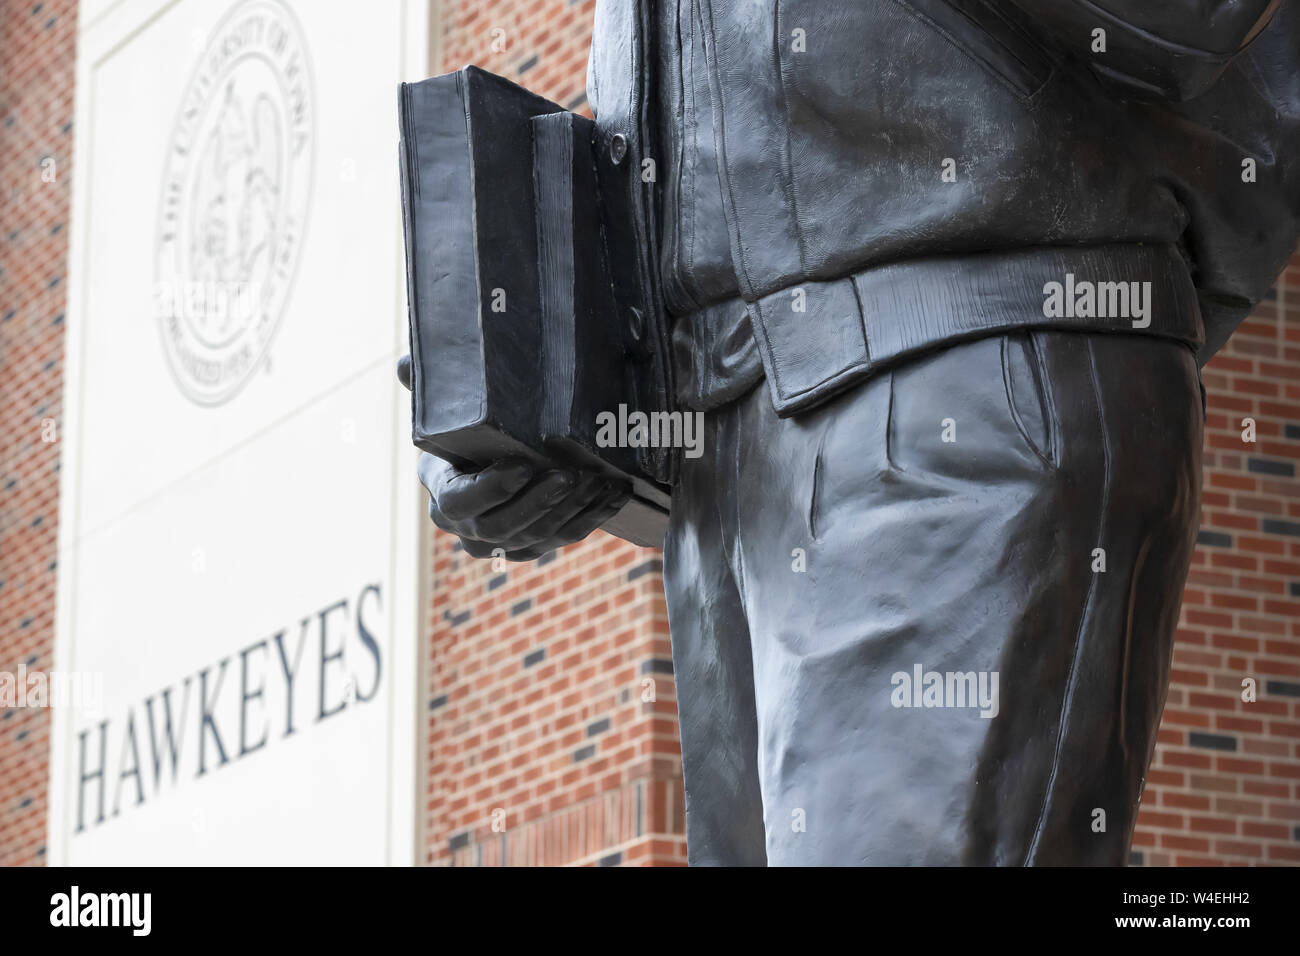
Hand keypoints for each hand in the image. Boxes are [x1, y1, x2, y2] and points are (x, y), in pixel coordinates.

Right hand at [399, 356, 630, 560]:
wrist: (499, 461)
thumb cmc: (474, 431)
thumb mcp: (451, 410)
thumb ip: (429, 390)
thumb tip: (403, 365)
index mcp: (444, 493)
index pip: (461, 502)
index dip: (492, 488)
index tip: (521, 464)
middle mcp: (469, 526)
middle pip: (502, 527)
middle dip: (540, 502)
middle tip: (569, 474)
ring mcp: (503, 542)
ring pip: (539, 536)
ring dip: (572, 509)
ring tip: (598, 480)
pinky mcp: (535, 546)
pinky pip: (565, 537)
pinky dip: (593, 516)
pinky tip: (614, 492)